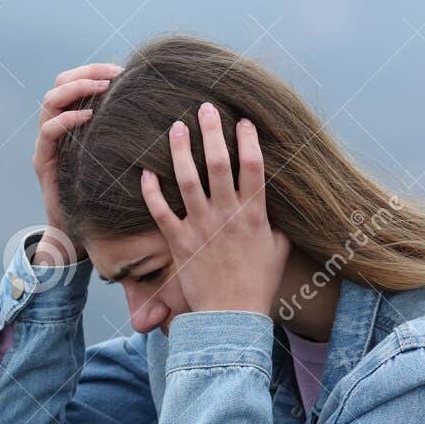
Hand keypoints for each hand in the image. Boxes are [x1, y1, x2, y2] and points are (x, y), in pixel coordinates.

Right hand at [31, 63, 121, 262]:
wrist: (79, 231)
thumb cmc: (106, 194)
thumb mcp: (122, 157)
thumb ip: (131, 134)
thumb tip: (169, 111)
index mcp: (74, 120)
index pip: (77, 80)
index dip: (97, 69)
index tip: (124, 70)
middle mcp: (57, 128)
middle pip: (60, 83)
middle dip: (86, 73)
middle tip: (113, 76)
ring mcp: (47, 144)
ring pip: (50, 101)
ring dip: (75, 89)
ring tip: (102, 90)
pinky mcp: (43, 162)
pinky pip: (48, 131)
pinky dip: (66, 119)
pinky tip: (87, 117)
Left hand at [140, 103, 288, 314]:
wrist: (231, 316)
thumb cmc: (258, 285)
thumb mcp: (278, 250)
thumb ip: (276, 224)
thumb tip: (278, 208)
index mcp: (255, 214)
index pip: (253, 167)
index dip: (248, 140)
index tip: (243, 120)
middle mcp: (228, 215)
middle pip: (220, 163)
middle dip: (213, 132)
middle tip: (206, 107)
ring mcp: (201, 227)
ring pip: (189, 180)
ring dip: (181, 151)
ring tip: (176, 127)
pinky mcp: (179, 242)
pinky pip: (161, 211)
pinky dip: (152, 191)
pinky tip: (146, 172)